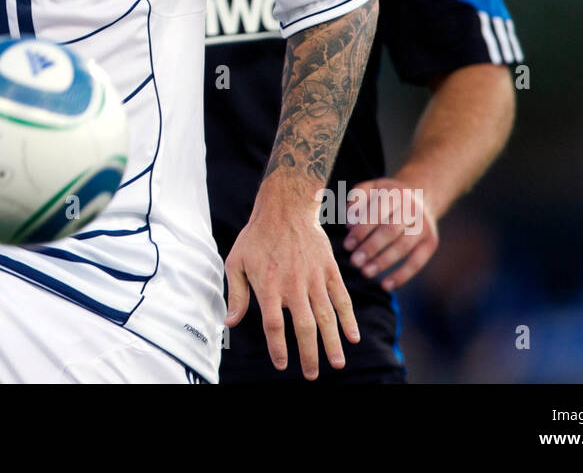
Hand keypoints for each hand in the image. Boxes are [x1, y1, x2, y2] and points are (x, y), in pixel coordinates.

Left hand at [225, 196, 359, 378]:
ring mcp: (314, 279)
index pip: (273, 325)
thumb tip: (230, 322)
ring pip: (326, 317)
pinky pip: (341, 298)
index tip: (282, 364)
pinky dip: (348, 318)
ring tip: (337, 364)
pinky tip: (353, 337)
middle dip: (309, 355)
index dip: (278, 347)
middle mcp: (293, 286)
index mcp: (269, 286)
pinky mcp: (329, 270)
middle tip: (312, 375)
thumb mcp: (236, 262)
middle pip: (303, 327)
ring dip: (332, 343)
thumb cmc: (257, 237)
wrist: (285, 208)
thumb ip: (235, 294)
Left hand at [343, 176, 438, 290]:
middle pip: (390, 231)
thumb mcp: (371, 189)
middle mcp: (412, 209)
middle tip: (354, 262)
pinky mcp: (431, 242)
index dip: (361, 231)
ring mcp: (424, 226)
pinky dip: (402, 275)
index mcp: (395, 194)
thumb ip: (357, 199)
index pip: (376, 213)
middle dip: (371, 248)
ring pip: (404, 247)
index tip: (347, 246)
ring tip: (365, 273)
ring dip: (384, 262)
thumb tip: (349, 222)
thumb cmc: (386, 196)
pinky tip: (385, 285)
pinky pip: (418, 262)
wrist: (422, 196)